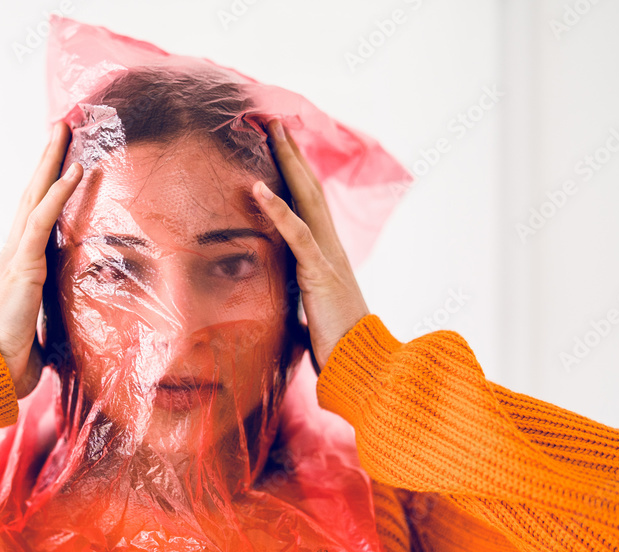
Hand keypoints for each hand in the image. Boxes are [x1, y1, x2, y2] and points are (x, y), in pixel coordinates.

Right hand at [0, 122, 82, 397]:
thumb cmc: (10, 362)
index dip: (48, 189)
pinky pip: (42, 221)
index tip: (62, 163)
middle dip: (47, 160)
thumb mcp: (41, 334)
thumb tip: (73, 332)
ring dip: (51, 161)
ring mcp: (15, 257)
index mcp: (18, 268)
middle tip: (61, 128)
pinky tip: (75, 170)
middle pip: (32, 196)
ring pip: (35, 197)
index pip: (35, 218)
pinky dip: (59, 193)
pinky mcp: (22, 266)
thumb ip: (53, 322)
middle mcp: (13, 255)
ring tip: (66, 130)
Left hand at [253, 118, 369, 372]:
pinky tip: (257, 186)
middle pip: (311, 189)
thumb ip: (298, 296)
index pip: (310, 205)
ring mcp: (327, 257)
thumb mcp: (310, 312)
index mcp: (327, 255)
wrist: (361, 364)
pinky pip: (297, 234)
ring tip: (271, 132)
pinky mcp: (319, 272)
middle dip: (293, 153)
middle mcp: (331, 247)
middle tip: (276, 121)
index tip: (282, 148)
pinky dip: (276, 209)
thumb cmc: (336, 344)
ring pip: (307, 198)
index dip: (297, 175)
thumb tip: (281, 299)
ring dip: (289, 163)